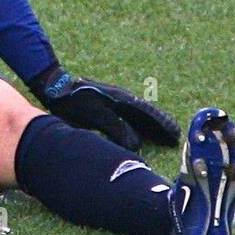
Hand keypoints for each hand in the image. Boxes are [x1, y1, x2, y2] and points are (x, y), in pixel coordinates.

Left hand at [26, 64, 179, 151]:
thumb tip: (137, 145)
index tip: (175, 134)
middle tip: (176, 137)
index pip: (149, 114)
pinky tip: (142, 132)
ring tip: (165, 136)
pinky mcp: (109, 106)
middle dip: (162, 126)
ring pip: (140, 116)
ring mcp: (116, 102)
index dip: (163, 125)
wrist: (58, 89)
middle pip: (148, 114)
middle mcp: (123, 99)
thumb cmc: (76, 103)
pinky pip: (131, 117)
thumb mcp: (97, 116)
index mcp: (123, 100)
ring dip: (153, 126)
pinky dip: (141, 125)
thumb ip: (117, 129)